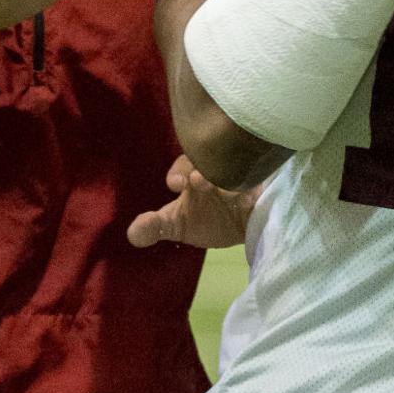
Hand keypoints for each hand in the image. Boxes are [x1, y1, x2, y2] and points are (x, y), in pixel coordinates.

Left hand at [126, 154, 260, 249]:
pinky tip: (246, 198)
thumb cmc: (210, 219)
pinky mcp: (261, 186)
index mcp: (194, 174)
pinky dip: (250, 188)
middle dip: (202, 168)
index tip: (177, 186)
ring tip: (225, 191)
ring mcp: (240, 176)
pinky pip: (257, 181)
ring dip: (227, 177)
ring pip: (233, 166)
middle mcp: (217, 170)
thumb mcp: (179, 224)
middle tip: (198, 181)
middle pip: (210, 158)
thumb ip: (155, 227)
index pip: (183, 164)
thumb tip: (132, 234)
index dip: (177, 173)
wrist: (247, 228)